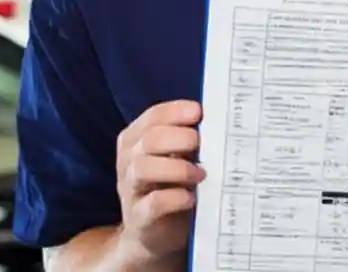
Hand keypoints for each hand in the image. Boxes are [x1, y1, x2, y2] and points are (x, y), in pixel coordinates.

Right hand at [115, 100, 204, 265]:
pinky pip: (153, 204)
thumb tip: (218, 123)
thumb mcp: (175, 160)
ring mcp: (130, 190)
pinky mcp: (140, 218)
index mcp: (135, 140)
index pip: (152, 117)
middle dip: (178, 137)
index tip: (198, 112)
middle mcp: (128, 161)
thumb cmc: (169, 187)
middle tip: (200, 142)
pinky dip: (174, 198)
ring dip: (177, 168)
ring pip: (143, 168)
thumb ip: (188, 142)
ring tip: (201, 173)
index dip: (175, 112)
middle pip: (149, 140)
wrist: (153, 235)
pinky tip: (192, 197)